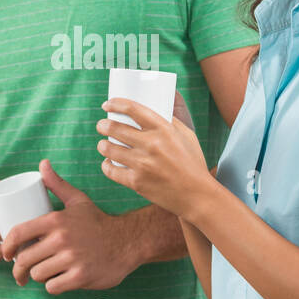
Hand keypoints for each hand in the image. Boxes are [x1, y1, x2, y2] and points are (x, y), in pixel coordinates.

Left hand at [4, 160, 134, 293]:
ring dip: (39, 277)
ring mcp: (72, 259)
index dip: (7, 246)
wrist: (128, 241)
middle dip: (21, 268)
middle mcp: (62, 239)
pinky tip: (59, 280)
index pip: (18, 233)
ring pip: (38, 274)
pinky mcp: (81, 276)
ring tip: (45, 272)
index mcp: (56, 220)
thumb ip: (57, 184)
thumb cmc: (98, 222)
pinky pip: (53, 287)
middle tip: (23, 271)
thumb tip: (42, 164)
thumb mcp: (78, 200)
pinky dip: (54, 286)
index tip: (6, 254)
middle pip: (25, 259)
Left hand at [96, 95, 215, 218]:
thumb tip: (156, 107)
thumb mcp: (187, 136)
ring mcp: (142, 164)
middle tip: (101, 125)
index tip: (107, 105)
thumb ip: (170, 121)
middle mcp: (151, 145)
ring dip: (102, 145)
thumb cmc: (193, 164)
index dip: (115, 104)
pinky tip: (108, 163)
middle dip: (103, 125)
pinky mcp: (136, 182)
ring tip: (103, 145)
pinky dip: (106, 166)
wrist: (197, 195)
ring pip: (109, 149)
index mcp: (163, 129)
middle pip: (115, 128)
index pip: (132, 109)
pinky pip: (111, 171)